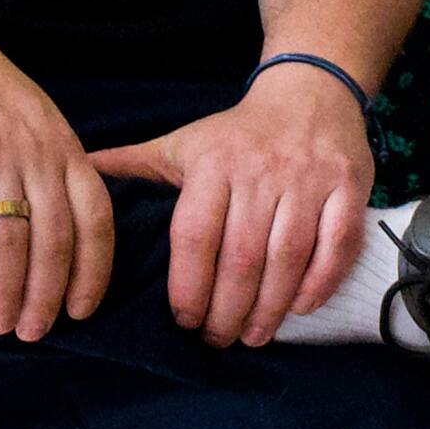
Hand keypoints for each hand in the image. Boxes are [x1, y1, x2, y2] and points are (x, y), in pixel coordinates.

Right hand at [0, 0, 116, 337]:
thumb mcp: (23, 113)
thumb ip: (44, 159)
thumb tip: (59, 225)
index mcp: (59, 139)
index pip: (97, 214)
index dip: (94, 269)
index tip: (83, 312)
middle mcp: (34, 143)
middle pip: (56, 235)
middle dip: (48, 294)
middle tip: (32, 335)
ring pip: (11, 234)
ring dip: (5, 290)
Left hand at [87, 58, 380, 346]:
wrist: (311, 89)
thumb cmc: (238, 131)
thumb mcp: (184, 142)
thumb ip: (134, 163)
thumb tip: (80, 170)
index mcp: (214, 163)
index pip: (196, 235)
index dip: (188, 286)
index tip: (184, 321)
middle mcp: (261, 170)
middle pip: (241, 256)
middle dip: (227, 310)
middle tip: (217, 339)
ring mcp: (309, 179)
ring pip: (288, 257)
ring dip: (270, 307)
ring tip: (252, 336)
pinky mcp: (349, 186)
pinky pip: (337, 245)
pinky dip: (319, 284)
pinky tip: (299, 309)